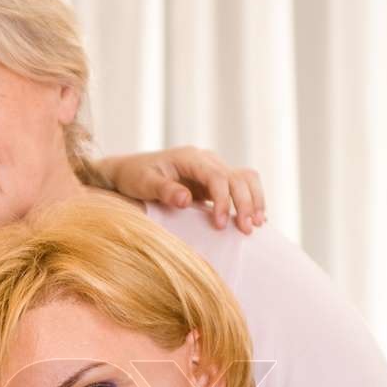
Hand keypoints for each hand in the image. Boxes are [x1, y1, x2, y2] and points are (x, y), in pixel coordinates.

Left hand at [103, 146, 265, 232]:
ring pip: (244, 179)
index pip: (217, 176)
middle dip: (245, 203)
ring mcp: (212, 169)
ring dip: (254, 200)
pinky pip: (239, 187)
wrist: (129, 170)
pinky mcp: (213, 181)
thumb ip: (165, 190)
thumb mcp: (144, 183)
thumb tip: (186, 200)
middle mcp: (206, 160)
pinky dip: (250, 200)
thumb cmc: (134, 175)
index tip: (220, 224)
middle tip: (246, 229)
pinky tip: (256, 218)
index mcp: (190, 158)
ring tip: (258, 224)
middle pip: (237, 178)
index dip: (223, 200)